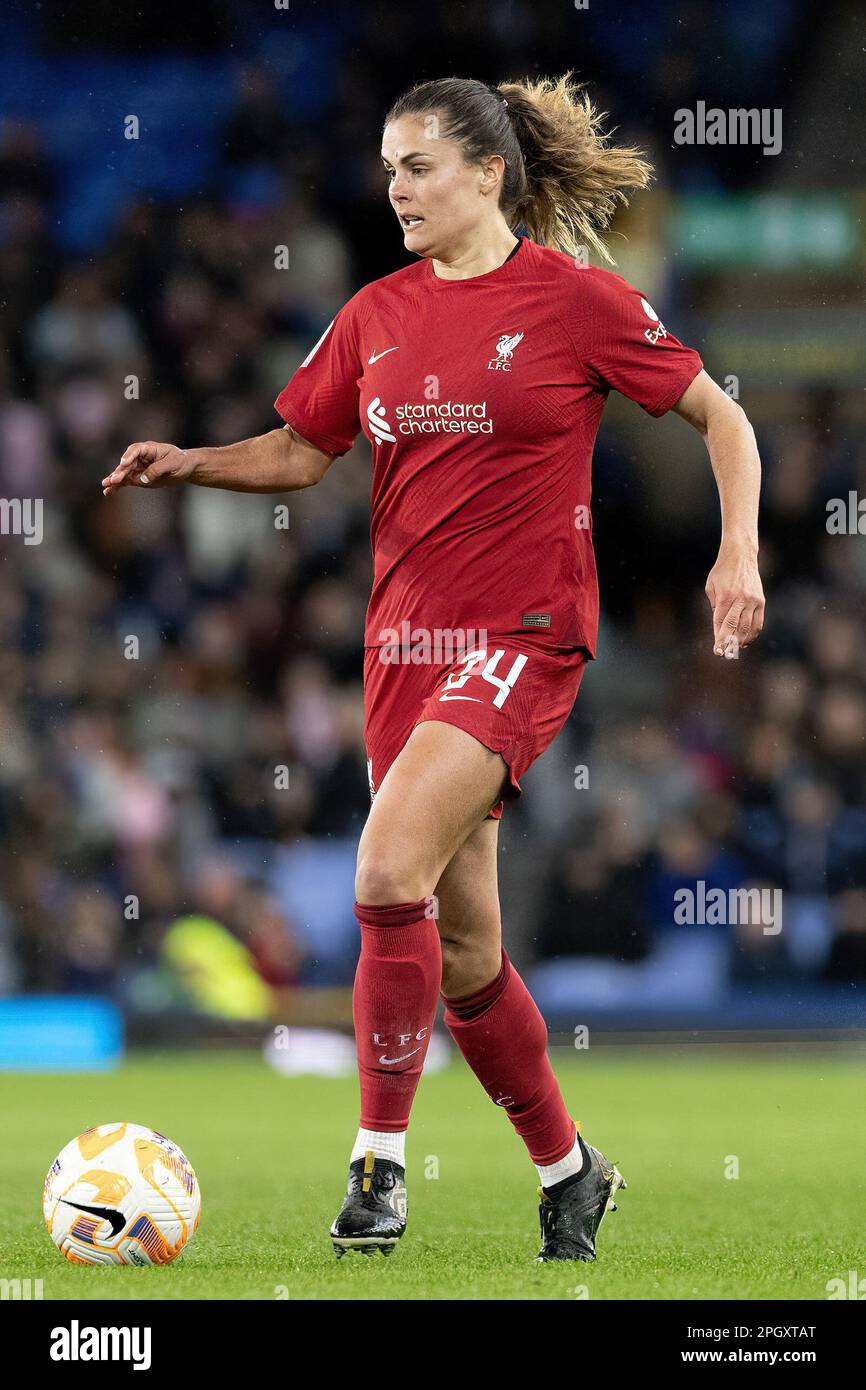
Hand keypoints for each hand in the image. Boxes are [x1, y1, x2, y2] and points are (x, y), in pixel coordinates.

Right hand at [102, 442, 193, 495]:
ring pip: (123, 473)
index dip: (129, 456)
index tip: (124, 463)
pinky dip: (117, 487)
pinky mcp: (138, 478)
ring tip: (105, 485)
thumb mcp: (172, 464)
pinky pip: (126, 482)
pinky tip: (108, 492)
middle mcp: (140, 457)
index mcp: (149, 448)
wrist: (185, 467)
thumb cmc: (180, 461)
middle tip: (114, 479)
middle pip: (127, 464)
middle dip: (120, 472)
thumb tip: (142, 479)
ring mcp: (138, 468)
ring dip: (114, 479)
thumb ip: (157, 469)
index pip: (135, 450)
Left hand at [705, 542, 764, 657]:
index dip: (720, 638)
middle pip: (736, 628)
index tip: (717, 651)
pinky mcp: (761, 601)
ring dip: (742, 641)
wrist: (741, 555)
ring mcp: (753, 600)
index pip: (722, 623)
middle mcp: (741, 599)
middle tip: (725, 654)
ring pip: (748, 627)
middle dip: (730, 643)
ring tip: (735, 649)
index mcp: (726, 596)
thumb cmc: (722, 572)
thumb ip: (715, 607)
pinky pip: (758, 622)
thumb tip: (720, 628)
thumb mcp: (711, 587)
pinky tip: (746, 641)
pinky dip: (752, 634)